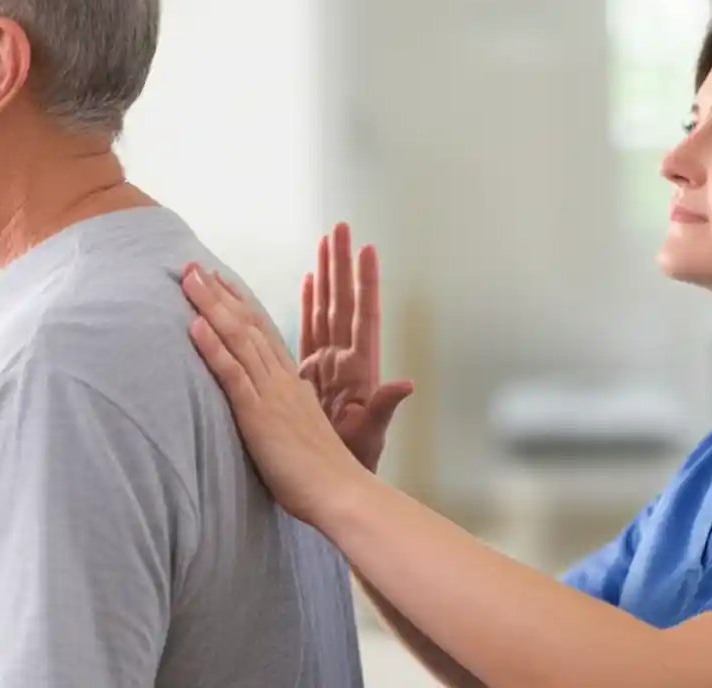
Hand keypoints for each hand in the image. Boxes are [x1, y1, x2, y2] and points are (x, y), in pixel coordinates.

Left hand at [181, 266, 368, 522]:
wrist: (341, 491)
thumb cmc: (322, 474)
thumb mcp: (303, 434)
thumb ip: (289, 414)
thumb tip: (281, 406)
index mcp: (291, 385)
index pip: (261, 336)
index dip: (239, 307)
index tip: (220, 283)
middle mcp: (281, 381)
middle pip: (246, 327)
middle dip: (218, 294)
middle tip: (193, 265)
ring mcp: (270, 394)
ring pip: (238, 339)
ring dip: (210, 306)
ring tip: (188, 277)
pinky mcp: (258, 414)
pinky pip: (232, 374)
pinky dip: (213, 347)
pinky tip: (194, 324)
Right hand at [301, 223, 413, 471]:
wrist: (334, 483)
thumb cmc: (354, 463)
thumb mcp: (369, 434)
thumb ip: (383, 406)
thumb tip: (406, 385)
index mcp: (359, 368)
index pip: (362, 316)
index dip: (365, 284)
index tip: (367, 248)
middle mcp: (344, 359)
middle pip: (341, 302)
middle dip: (340, 265)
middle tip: (339, 227)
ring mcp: (327, 364)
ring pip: (324, 309)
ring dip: (324, 275)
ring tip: (324, 241)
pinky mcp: (306, 374)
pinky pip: (306, 329)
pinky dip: (307, 304)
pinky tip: (306, 280)